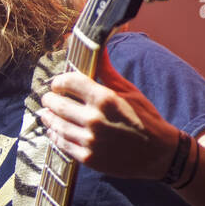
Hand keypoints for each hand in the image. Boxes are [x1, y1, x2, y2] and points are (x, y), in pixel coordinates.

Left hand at [38, 47, 180, 179]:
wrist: (158, 153)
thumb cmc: (145, 118)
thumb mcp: (129, 91)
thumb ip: (107, 71)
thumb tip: (98, 48)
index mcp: (105, 98)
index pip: (69, 82)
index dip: (59, 81)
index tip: (57, 84)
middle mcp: (94, 119)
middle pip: (58, 105)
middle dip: (49, 100)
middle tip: (48, 99)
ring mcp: (90, 140)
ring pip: (57, 126)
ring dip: (48, 118)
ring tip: (46, 114)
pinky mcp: (88, 158)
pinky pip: (63, 144)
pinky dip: (55, 136)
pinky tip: (54, 131)